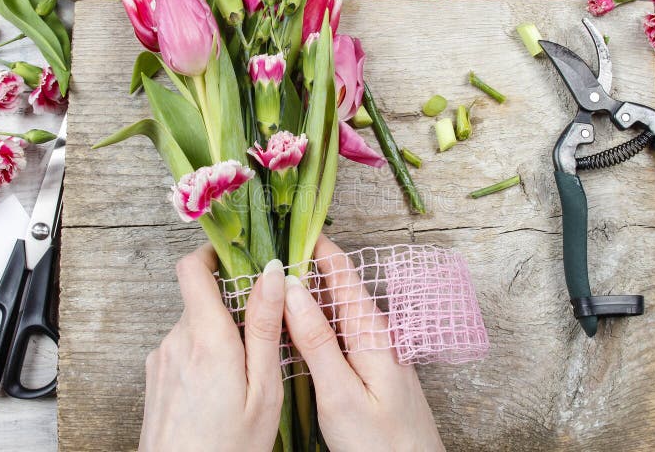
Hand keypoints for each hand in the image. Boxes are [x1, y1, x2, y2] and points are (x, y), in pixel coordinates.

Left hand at [139, 244, 284, 451]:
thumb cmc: (227, 447)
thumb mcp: (262, 388)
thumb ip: (264, 327)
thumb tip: (272, 274)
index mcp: (206, 338)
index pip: (192, 268)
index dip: (212, 254)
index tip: (238, 257)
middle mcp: (176, 340)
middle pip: (201, 299)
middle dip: (231, 308)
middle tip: (261, 335)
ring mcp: (161, 359)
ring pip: (195, 327)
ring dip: (220, 338)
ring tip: (244, 375)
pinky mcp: (155, 377)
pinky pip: (184, 350)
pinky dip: (205, 357)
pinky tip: (222, 390)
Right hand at [283, 236, 444, 451]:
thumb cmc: (379, 444)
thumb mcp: (340, 393)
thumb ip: (317, 341)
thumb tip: (292, 289)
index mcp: (372, 332)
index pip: (343, 274)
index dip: (318, 246)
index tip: (290, 225)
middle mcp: (379, 334)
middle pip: (341, 288)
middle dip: (311, 265)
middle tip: (274, 251)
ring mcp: (378, 352)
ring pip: (341, 309)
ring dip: (313, 292)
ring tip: (280, 280)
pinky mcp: (374, 369)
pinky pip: (344, 331)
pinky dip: (320, 319)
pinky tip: (303, 325)